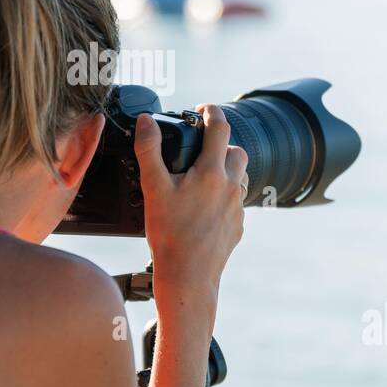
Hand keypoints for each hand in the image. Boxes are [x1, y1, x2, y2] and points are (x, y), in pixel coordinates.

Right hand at [132, 104, 247, 327]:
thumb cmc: (169, 234)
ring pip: (240, 177)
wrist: (188, 277)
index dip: (211, 112)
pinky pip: (237, 202)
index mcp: (212, 172)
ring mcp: (238, 208)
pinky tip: (203, 208)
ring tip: (201, 177)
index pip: (220, 127)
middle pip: (236, 151)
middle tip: (200, 148)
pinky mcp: (238, 226)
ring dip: (226, 170)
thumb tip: (146, 120)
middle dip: (221, 144)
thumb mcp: (153, 188)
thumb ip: (149, 150)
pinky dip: (224, 196)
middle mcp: (232, 187)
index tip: (202, 109)